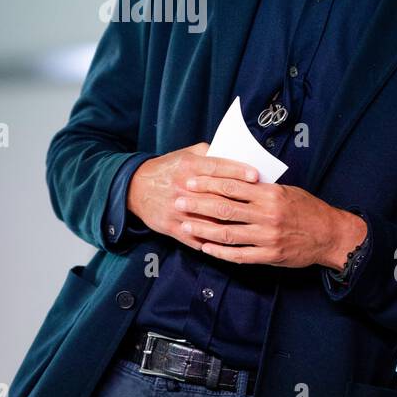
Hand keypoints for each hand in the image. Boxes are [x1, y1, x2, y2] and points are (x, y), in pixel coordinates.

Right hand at [127, 142, 258, 246]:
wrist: (136, 188)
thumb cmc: (168, 169)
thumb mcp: (185, 154)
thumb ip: (208, 154)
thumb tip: (234, 154)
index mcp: (187, 166)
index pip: (217, 167)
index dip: (237, 171)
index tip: (255, 175)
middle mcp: (183, 188)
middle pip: (217, 195)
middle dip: (241, 199)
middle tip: (261, 203)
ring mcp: (178, 210)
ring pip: (210, 220)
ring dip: (232, 224)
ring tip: (252, 226)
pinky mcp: (173, 227)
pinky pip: (198, 237)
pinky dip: (215, 242)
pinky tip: (233, 243)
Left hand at [176, 175, 366, 269]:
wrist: (330, 234)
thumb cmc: (307, 208)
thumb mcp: (286, 190)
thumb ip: (260, 188)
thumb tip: (232, 179)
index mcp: (270, 194)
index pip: (232, 186)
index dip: (208, 183)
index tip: (191, 180)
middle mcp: (267, 215)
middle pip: (224, 208)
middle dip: (198, 204)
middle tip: (179, 200)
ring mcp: (267, 237)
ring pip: (228, 233)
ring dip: (203, 230)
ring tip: (186, 225)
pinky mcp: (269, 256)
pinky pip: (239, 255)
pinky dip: (220, 252)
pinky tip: (206, 248)